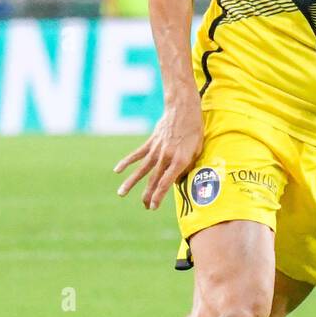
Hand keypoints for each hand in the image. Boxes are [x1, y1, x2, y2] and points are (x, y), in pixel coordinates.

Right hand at [113, 95, 204, 210]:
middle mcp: (166, 156)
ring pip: (142, 169)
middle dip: (148, 195)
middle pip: (154, 179)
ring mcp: (156, 149)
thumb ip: (188, 166)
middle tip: (145, 206)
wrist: (182, 109)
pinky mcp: (151, 142)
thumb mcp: (198, 149)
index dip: (159, 196)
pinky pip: (137, 154)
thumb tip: (178, 179)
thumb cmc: (194, 130)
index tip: (153, 207)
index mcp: (179, 160)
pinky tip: (117, 170)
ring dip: (131, 182)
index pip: (166, 182)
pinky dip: (126, 162)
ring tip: (121, 193)